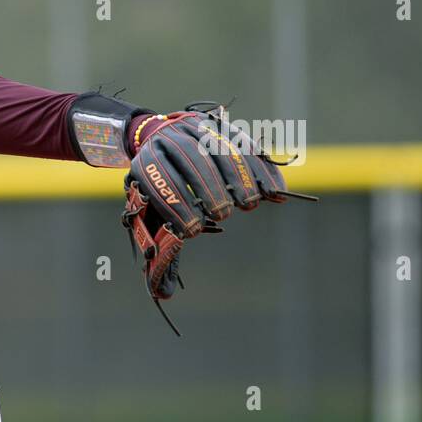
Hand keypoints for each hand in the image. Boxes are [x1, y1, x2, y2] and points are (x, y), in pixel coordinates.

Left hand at [121, 104, 316, 335]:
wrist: (155, 139)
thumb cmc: (156, 190)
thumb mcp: (148, 213)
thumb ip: (158, 247)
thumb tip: (164, 295)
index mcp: (145, 162)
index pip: (161, 181)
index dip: (177, 205)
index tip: (192, 230)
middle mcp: (169, 139)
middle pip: (194, 160)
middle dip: (211, 188)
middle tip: (223, 214)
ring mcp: (196, 128)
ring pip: (222, 148)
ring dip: (241, 176)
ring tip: (250, 203)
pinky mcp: (220, 125)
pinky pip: (246, 143)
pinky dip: (263, 167)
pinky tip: (276, 190)